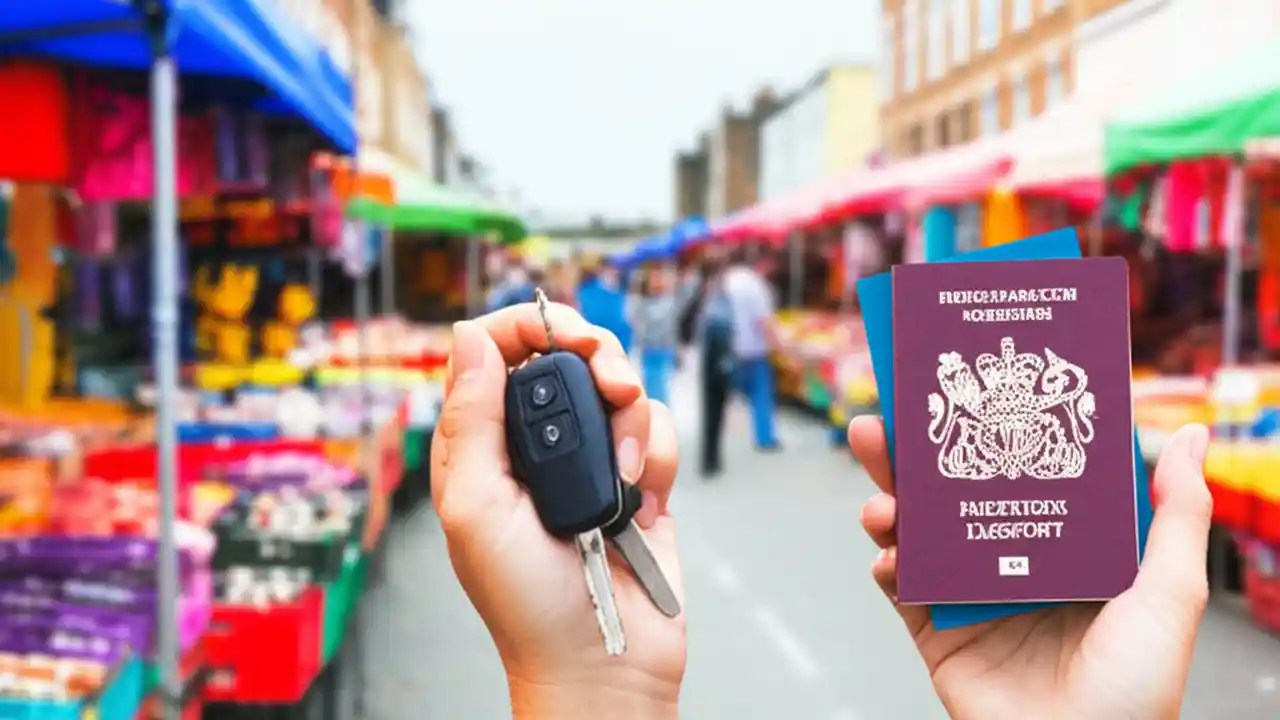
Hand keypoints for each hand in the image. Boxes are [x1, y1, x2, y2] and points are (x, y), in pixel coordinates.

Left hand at [432, 303, 684, 718]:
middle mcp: (534, 443)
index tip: (566, 335)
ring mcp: (588, 459)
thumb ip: (471, 421)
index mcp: (481, 444)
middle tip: (613, 381)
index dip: (527, 327)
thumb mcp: (476, 509)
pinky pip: (656, 430)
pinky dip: (656, 455)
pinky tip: (640, 497)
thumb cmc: (525, 604)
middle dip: (597, 357)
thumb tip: (470, 338)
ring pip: (618, 388)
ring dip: (631, 418)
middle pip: (566, 354)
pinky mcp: (638, 479)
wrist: (600, 663)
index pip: (493, 350)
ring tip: (625, 468)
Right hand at [850, 416, 1211, 719]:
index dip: (989, 429)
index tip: (964, 390)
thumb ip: (1176, 514)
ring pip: (918, 534)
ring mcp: (971, 597)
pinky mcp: (938, 634)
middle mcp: (1012, 563)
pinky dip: (887, 565)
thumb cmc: (1138, 688)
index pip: (1018, 471)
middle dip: (914, 457)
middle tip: (885, 422)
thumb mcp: (1170, 592)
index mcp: (1063, 546)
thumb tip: (1189, 434)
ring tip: (880, 494)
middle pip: (953, 495)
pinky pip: (901, 590)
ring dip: (888, 504)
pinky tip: (889, 556)